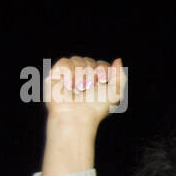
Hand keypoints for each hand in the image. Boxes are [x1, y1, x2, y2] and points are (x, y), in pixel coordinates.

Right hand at [41, 55, 125, 175]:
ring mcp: (68, 77)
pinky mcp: (55, 76)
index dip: (103, 69)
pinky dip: (69, 71)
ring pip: (76, 59)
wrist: (77, 115)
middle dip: (92, 72)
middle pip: (89, 61)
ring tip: (80, 87)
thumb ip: (120, 77)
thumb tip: (118, 60)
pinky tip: (70, 84)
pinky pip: (64, 62)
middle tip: (90, 86)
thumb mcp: (115, 94)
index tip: (103, 80)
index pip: (101, 65)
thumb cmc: (95, 108)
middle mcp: (81, 79)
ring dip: (81, 73)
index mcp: (95, 83)